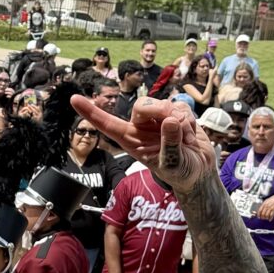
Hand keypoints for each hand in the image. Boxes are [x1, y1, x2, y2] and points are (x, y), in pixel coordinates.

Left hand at [72, 94, 212, 194]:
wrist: (199, 170)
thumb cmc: (179, 172)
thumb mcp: (173, 165)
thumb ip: (170, 145)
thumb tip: (170, 121)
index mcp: (131, 140)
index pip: (108, 124)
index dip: (91, 112)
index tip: (73, 99)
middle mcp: (141, 127)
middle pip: (141, 105)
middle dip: (159, 111)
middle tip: (175, 126)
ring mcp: (158, 119)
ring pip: (164, 104)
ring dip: (180, 121)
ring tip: (185, 140)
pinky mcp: (175, 113)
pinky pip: (180, 106)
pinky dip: (189, 120)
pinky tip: (190, 134)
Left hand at [256, 195, 273, 220]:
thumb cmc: (272, 200)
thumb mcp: (266, 201)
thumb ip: (263, 205)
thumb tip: (260, 210)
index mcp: (264, 204)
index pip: (259, 210)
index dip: (258, 215)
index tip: (258, 217)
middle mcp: (266, 206)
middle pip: (262, 213)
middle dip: (262, 217)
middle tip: (263, 218)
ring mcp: (270, 207)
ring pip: (266, 215)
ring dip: (266, 218)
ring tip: (267, 218)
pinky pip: (271, 215)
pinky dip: (270, 218)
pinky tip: (270, 219)